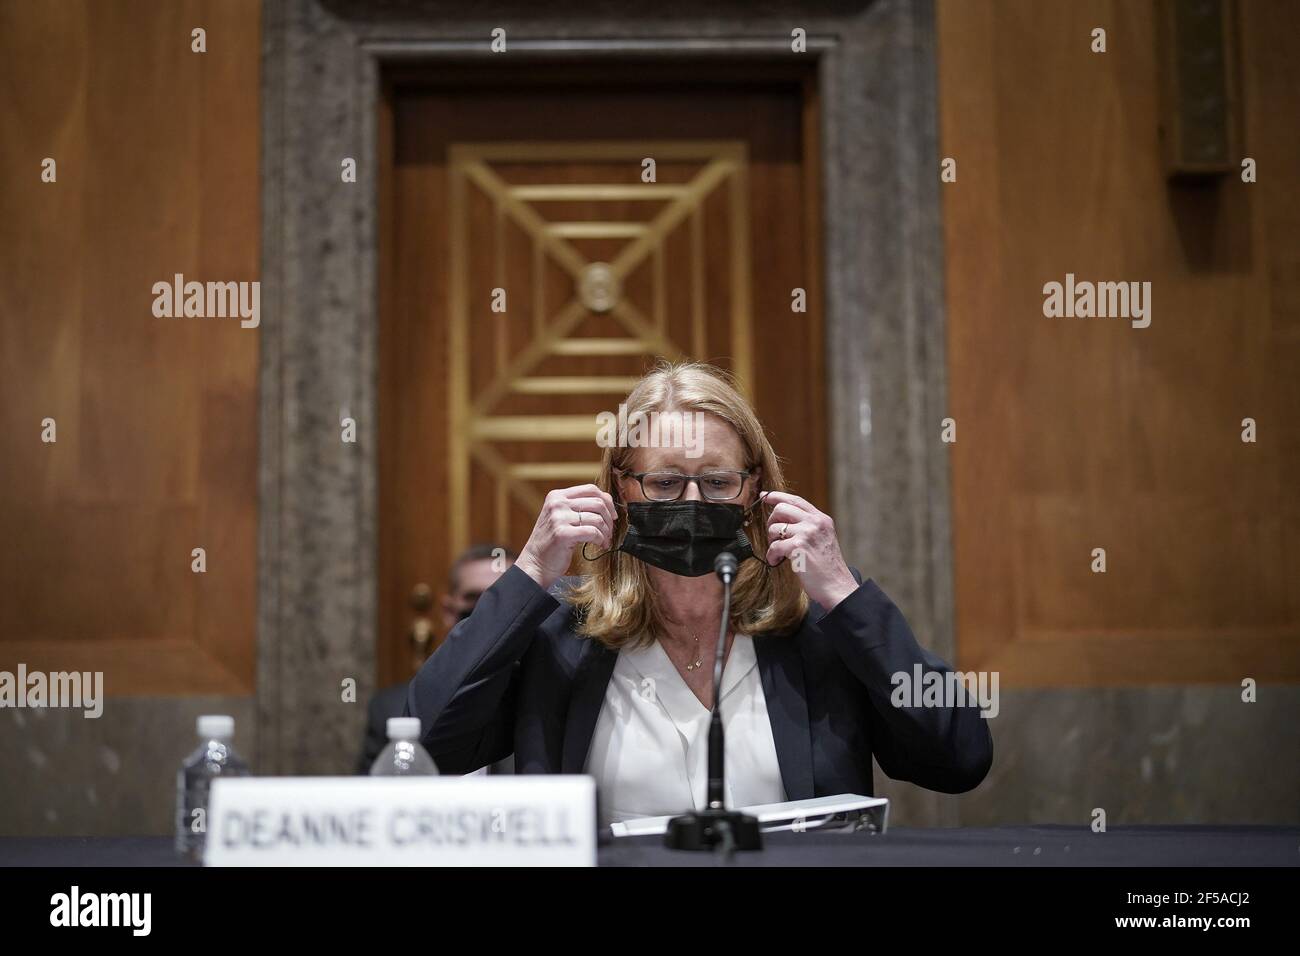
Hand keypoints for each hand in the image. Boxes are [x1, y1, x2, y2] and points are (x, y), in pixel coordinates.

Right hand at [516, 484, 615, 589]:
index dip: (607, 501)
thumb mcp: (561, 517)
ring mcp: (558, 518)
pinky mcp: (563, 534)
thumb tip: (607, 503)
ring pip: (597, 519)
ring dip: (606, 532)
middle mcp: (557, 503)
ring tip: (605, 540)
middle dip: (609, 519)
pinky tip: (600, 545)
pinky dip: (601, 539)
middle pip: (597, 502)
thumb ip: (578, 507)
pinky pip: (593, 532)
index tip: (612, 514)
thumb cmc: (552, 542)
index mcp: (557, 496)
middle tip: (610, 531)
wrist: (535, 563)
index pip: (591, 489)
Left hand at [762, 490, 858, 609]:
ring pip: (775, 528)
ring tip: (779, 553)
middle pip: (781, 509)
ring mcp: (807, 533)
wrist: (837, 585)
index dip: (777, 496)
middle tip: (774, 537)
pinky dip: (772, 556)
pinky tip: (777, 561)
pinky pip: (774, 546)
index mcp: (821, 519)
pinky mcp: (799, 547)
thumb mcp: (822, 539)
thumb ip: (808, 526)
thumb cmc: (827, 567)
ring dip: (771, 542)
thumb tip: (783, 519)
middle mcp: (815, 523)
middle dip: (771, 522)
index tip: (764, 497)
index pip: (796, 500)